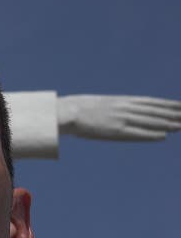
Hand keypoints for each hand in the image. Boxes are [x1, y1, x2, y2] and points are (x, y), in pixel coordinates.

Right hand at [58, 95, 180, 140]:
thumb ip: (109, 107)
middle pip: (154, 111)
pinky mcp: (114, 131)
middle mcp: (124, 108)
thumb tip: (112, 110)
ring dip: (168, 123)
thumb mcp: (97, 104)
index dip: (167, 103)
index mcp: (120, 101)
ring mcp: (120, 119)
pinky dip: (151, 135)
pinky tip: (164, 136)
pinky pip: (137, 134)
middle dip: (174, 113)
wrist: (66, 112)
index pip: (149, 102)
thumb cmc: (76, 109)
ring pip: (150, 121)